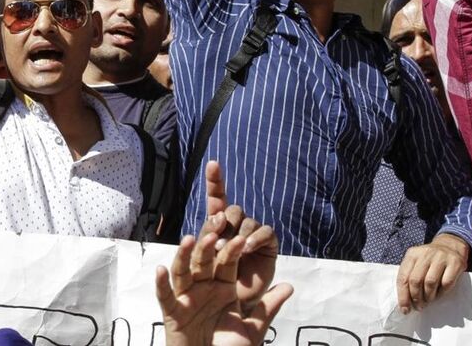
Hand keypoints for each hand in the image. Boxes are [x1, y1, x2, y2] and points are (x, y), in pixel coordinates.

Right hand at [156, 228, 291, 345]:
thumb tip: (289, 286)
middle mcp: (203, 288)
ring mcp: (186, 298)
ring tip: (190, 239)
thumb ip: (268, 307)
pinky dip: (161, 283)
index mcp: (222, 287)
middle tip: (215, 224)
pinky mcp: (172, 311)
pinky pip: (165, 295)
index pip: (226, 262)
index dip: (232, 249)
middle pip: (203, 260)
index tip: (240, 236)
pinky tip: (160, 269)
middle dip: (209, 243)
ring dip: (184, 255)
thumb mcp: (252, 329)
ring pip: (183, 271)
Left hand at [203, 161, 278, 310]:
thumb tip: (212, 220)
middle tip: (216, 240)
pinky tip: (248, 248)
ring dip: (238, 232)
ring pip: (246, 220)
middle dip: (224, 221)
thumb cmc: (215, 285)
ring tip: (231, 249)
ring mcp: (253, 234)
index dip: (215, 180)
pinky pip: (264, 231)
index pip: (216, 199)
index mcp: (217, 226)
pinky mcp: (268, 244)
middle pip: (231, 209)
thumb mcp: (202, 262)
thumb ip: (206, 239)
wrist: (234, 309)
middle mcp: (235, 226)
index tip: (213, 162)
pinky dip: (255, 238)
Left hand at [395, 233, 468, 312]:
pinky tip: (439, 295)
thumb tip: (405, 301)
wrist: (451, 245)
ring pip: (430, 282)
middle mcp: (425, 254)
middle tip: (419, 306)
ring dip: (428, 296)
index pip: (403, 277)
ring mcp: (440, 258)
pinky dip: (442, 293)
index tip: (405, 309)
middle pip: (415, 280)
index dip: (403, 295)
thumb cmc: (430, 259)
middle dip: (416, 297)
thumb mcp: (417, 262)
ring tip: (428, 301)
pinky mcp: (455, 263)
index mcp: (412, 254)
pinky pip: (447, 283)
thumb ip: (410, 276)